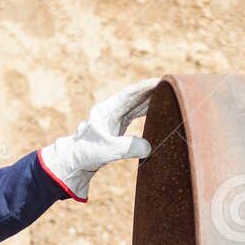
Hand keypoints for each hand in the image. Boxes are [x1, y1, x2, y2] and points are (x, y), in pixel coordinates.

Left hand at [38, 77, 159, 199]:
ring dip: (151, 102)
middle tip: (171, 86)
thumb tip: (149, 147)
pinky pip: (134, 117)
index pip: (129, 95)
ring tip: (169, 97)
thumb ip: (128, 147)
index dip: (145, 88)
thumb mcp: (108, 150)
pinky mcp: (117, 129)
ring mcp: (114, 120)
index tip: (160, 81)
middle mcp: (111, 112)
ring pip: (136, 107)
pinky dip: (146, 113)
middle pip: (135, 98)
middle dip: (152, 92)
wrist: (74, 163)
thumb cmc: (86, 154)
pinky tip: (157, 112)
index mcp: (106, 110)